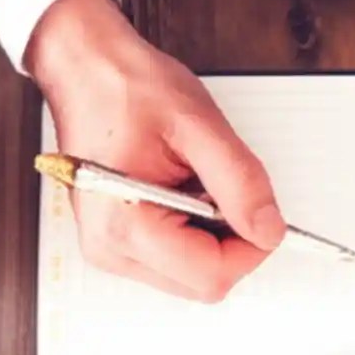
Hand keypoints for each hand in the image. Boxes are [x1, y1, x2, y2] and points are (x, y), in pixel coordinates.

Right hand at [24, 0, 284, 301]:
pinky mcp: (116, 244)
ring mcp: (111, 250)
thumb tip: (268, 230)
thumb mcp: (199, 126)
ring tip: (191, 182)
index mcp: (124, 225)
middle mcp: (110, 249)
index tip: (258, 210)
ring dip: (210, 236)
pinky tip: (179, 192)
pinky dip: (192, 231)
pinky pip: (174, 260)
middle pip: (202, 284)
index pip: (212, 276)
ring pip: (191, 276)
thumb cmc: (125, 89)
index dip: (250, 247)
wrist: (85, 71)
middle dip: (230, 242)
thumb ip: (241, 183)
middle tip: (221, 186)